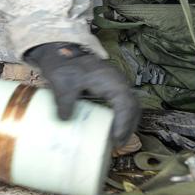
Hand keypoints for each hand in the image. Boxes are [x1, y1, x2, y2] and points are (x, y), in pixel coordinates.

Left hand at [23, 42, 141, 147]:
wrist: (61, 50)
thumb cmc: (64, 64)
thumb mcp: (63, 84)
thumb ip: (65, 103)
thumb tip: (66, 121)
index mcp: (112, 81)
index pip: (127, 104)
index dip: (124, 123)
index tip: (115, 138)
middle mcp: (118, 82)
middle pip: (133, 107)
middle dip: (128, 127)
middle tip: (118, 144)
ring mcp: (115, 84)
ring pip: (130, 106)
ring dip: (127, 123)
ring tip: (117, 140)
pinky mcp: (109, 86)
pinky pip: (121, 104)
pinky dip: (121, 117)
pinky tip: (111, 128)